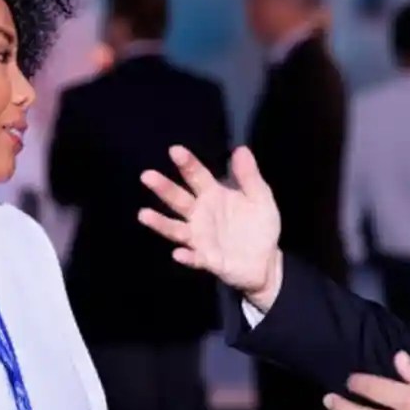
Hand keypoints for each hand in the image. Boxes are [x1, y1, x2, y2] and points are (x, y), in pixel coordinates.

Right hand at [138, 146, 283, 308]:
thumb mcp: (260, 197)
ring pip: (176, 229)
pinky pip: (194, 258)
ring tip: (144, 215)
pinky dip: (186, 256)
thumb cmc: (259, 225)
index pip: (197, 176)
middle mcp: (200, 214)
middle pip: (179, 199)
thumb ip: (249, 176)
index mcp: (213, 195)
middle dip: (164, 188)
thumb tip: (241, 149)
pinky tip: (178, 253)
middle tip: (147, 175)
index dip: (187, 164)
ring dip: (161, 222)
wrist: (266, 260)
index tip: (174, 151)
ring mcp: (201, 238)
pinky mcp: (207, 259)